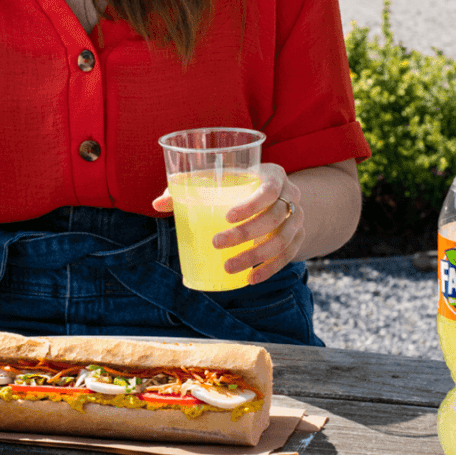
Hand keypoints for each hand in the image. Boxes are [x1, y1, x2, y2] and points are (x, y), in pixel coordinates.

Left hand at [154, 163, 304, 284]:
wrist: (279, 195)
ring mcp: (298, 218)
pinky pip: (288, 256)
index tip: (227, 217)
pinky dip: (270, 269)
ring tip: (229, 267)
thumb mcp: (222, 179)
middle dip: (246, 235)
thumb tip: (157, 204)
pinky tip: (250, 279)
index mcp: (273, 175)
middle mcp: (291, 195)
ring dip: (256, 257)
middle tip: (217, 244)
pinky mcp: (299, 237)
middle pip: (273, 218)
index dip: (250, 204)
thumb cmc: (241, 184)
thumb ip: (189, 188)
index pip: (268, 190)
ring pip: (282, 240)